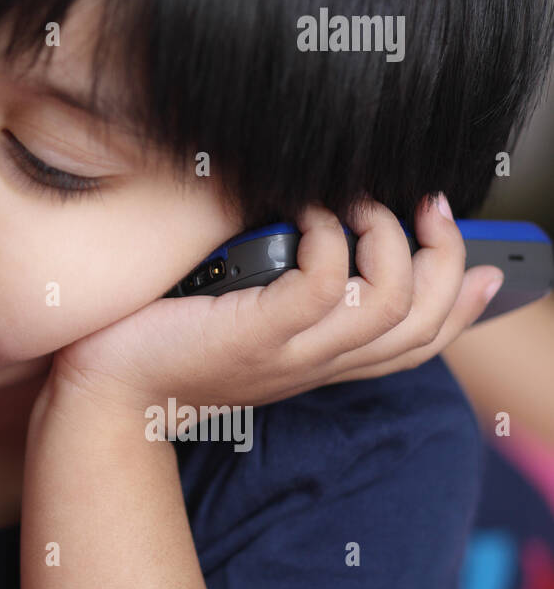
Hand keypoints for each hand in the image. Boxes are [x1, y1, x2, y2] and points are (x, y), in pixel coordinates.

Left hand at [49, 194, 504, 415]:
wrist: (104, 390)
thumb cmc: (163, 342)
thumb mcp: (240, 319)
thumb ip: (284, 293)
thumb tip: (318, 235)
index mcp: (320, 362)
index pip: (417, 343)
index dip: (461, 303)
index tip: (483, 261)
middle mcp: (316, 363)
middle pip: (421, 322)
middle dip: (444, 257)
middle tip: (430, 203)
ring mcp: (287, 353)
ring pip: (387, 301)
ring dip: (387, 237)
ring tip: (359, 198)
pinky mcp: (252, 336)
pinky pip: (321, 282)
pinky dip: (325, 235)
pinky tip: (301, 211)